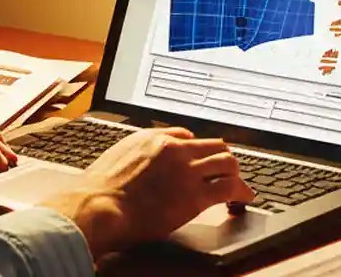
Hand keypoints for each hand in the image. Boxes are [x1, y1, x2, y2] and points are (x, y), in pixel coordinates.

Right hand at [40, 127, 254, 258]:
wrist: (98, 205)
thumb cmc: (99, 190)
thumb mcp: (116, 157)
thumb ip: (136, 154)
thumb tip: (144, 157)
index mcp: (153, 138)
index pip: (187, 136)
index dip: (198, 150)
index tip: (203, 160)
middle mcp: (174, 149)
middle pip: (213, 145)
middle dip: (223, 159)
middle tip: (228, 172)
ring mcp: (186, 171)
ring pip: (227, 162)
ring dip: (235, 174)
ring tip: (238, 187)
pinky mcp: (194, 196)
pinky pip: (229, 187)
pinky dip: (241, 192)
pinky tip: (242, 199)